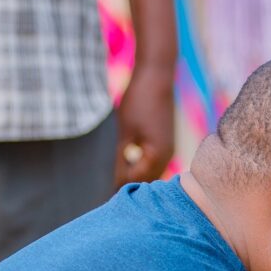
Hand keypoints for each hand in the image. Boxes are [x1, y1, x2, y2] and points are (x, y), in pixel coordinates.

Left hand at [115, 63, 174, 185]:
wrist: (156, 76)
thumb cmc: (139, 101)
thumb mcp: (125, 133)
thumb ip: (122, 160)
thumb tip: (116, 183)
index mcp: (158, 156)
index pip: (136, 181)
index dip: (118, 186)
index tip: (101, 195)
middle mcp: (168, 156)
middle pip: (146, 181)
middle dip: (128, 185)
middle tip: (105, 191)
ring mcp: (169, 150)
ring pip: (151, 173)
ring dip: (135, 177)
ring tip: (114, 179)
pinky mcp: (166, 143)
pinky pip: (153, 163)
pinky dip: (141, 167)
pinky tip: (127, 165)